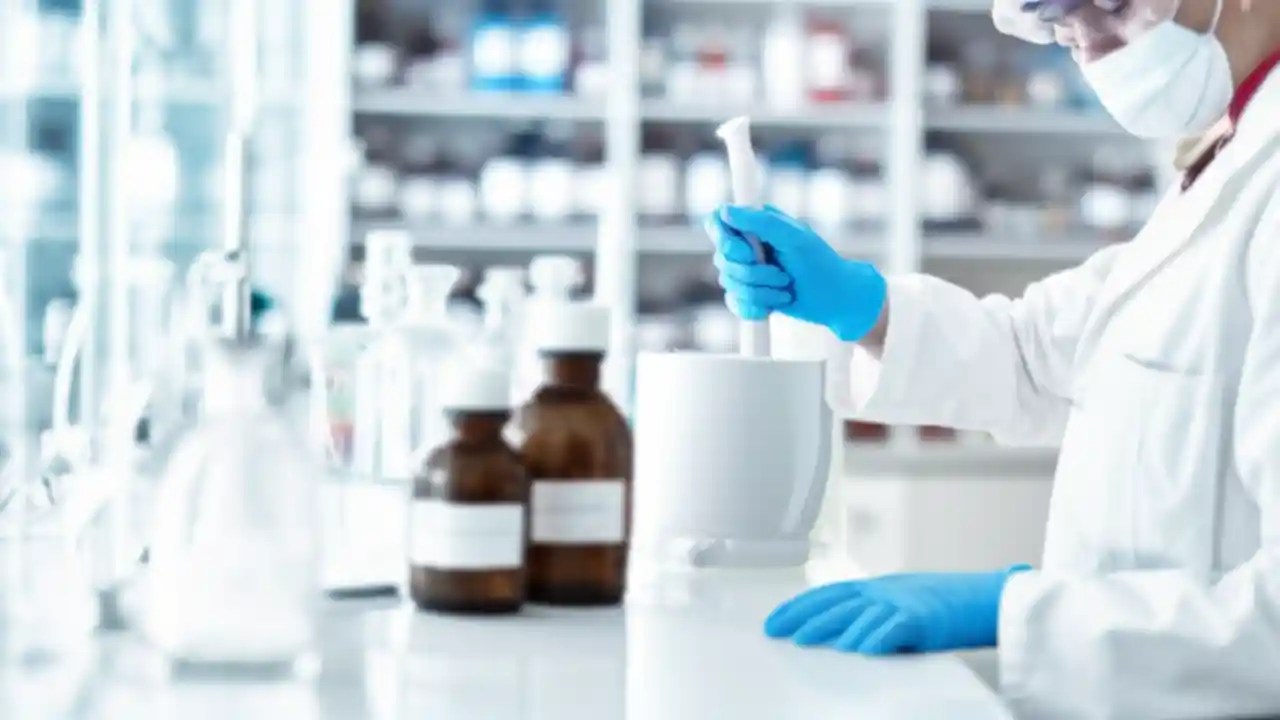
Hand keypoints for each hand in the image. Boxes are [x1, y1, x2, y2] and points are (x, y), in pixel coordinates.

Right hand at [705, 205, 887, 342]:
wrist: (835, 299)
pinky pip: (734, 303)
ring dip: (760, 291)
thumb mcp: (794, 237)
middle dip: (753, 273)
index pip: (717, 223)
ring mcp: (746, 271)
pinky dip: (756, 306)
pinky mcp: (748, 295)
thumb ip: (760, 221)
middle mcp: (747, 246)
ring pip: (729, 283)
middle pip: (722, 258)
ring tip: (785, 290)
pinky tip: (776, 303)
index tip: (748, 252)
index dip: (725, 240)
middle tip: (783, 274)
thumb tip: (726, 210)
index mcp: (755, 226)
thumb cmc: (820, 264)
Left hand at [763, 566, 1030, 653]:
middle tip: (777, 632)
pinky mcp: (924, 619)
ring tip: (804, 642)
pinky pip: (895, 628)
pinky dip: (875, 638)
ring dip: (829, 628)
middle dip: (803, 617)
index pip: (830, 593)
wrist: (989, 598)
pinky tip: (858, 650)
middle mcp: (886, 590)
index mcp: (879, 586)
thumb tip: (843, 633)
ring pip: (859, 613)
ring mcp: (905, 602)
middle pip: (836, 601)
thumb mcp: (903, 601)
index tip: (775, 620)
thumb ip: (874, 612)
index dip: (800, 605)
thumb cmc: (948, 604)